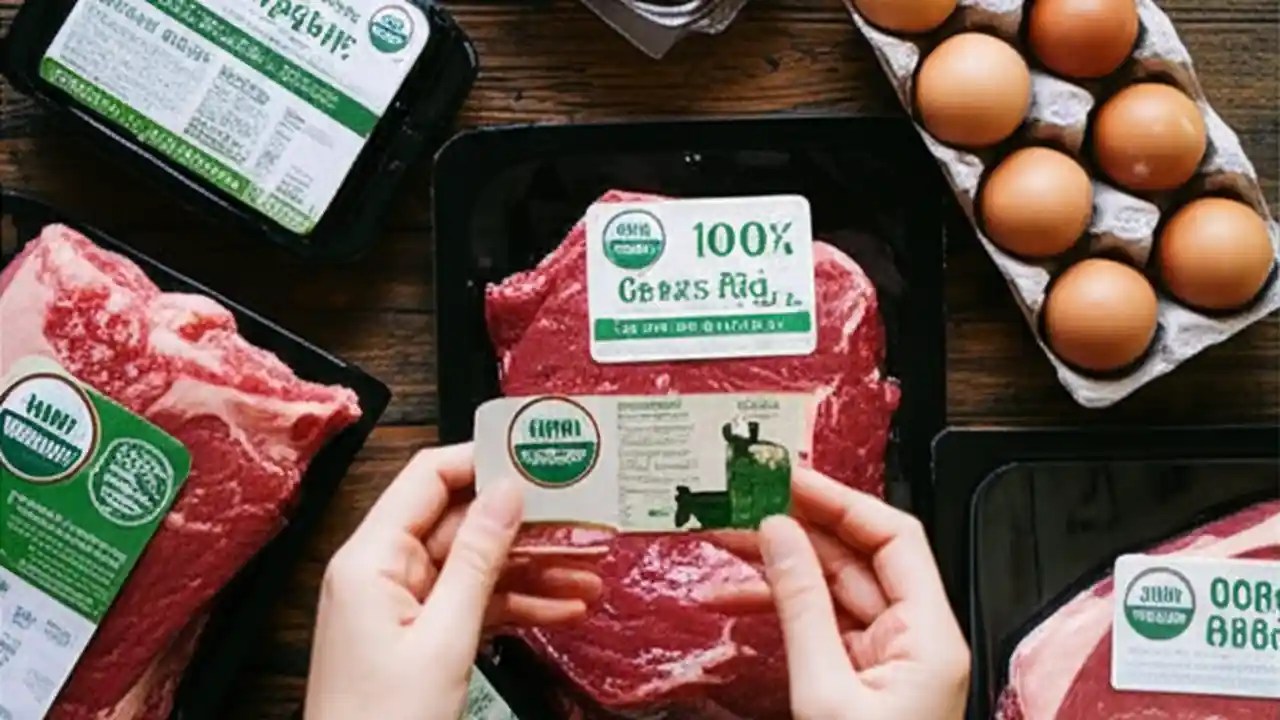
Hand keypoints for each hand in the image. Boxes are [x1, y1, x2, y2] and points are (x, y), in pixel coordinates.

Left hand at [305, 443, 601, 719]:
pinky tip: (560, 607)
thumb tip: (506, 494)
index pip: (429, 478)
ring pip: (475, 567)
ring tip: (586, 574)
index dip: (484, 463)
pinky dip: (514, 605)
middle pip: (461, 524)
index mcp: (370, 558)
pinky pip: (471, 604)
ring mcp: (398, 605)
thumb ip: (478, 560)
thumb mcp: (445, 638)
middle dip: (525, 527)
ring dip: (531, 571)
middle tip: (579, 521)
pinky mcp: (415, 635)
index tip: (536, 460)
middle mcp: (380, 572)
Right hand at [703, 468, 968, 719]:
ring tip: (728, 543)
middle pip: (857, 557)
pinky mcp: (860, 677)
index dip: (839, 499)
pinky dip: (779, 606)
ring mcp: (887, 658)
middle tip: (746, 501)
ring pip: (832, 587)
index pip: (892, 537)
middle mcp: (915, 638)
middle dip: (798, 527)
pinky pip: (820, 622)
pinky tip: (737, 597)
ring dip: (779, 565)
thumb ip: (799, 605)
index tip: (788, 478)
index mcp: (929, 636)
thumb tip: (778, 534)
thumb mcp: (823, 690)